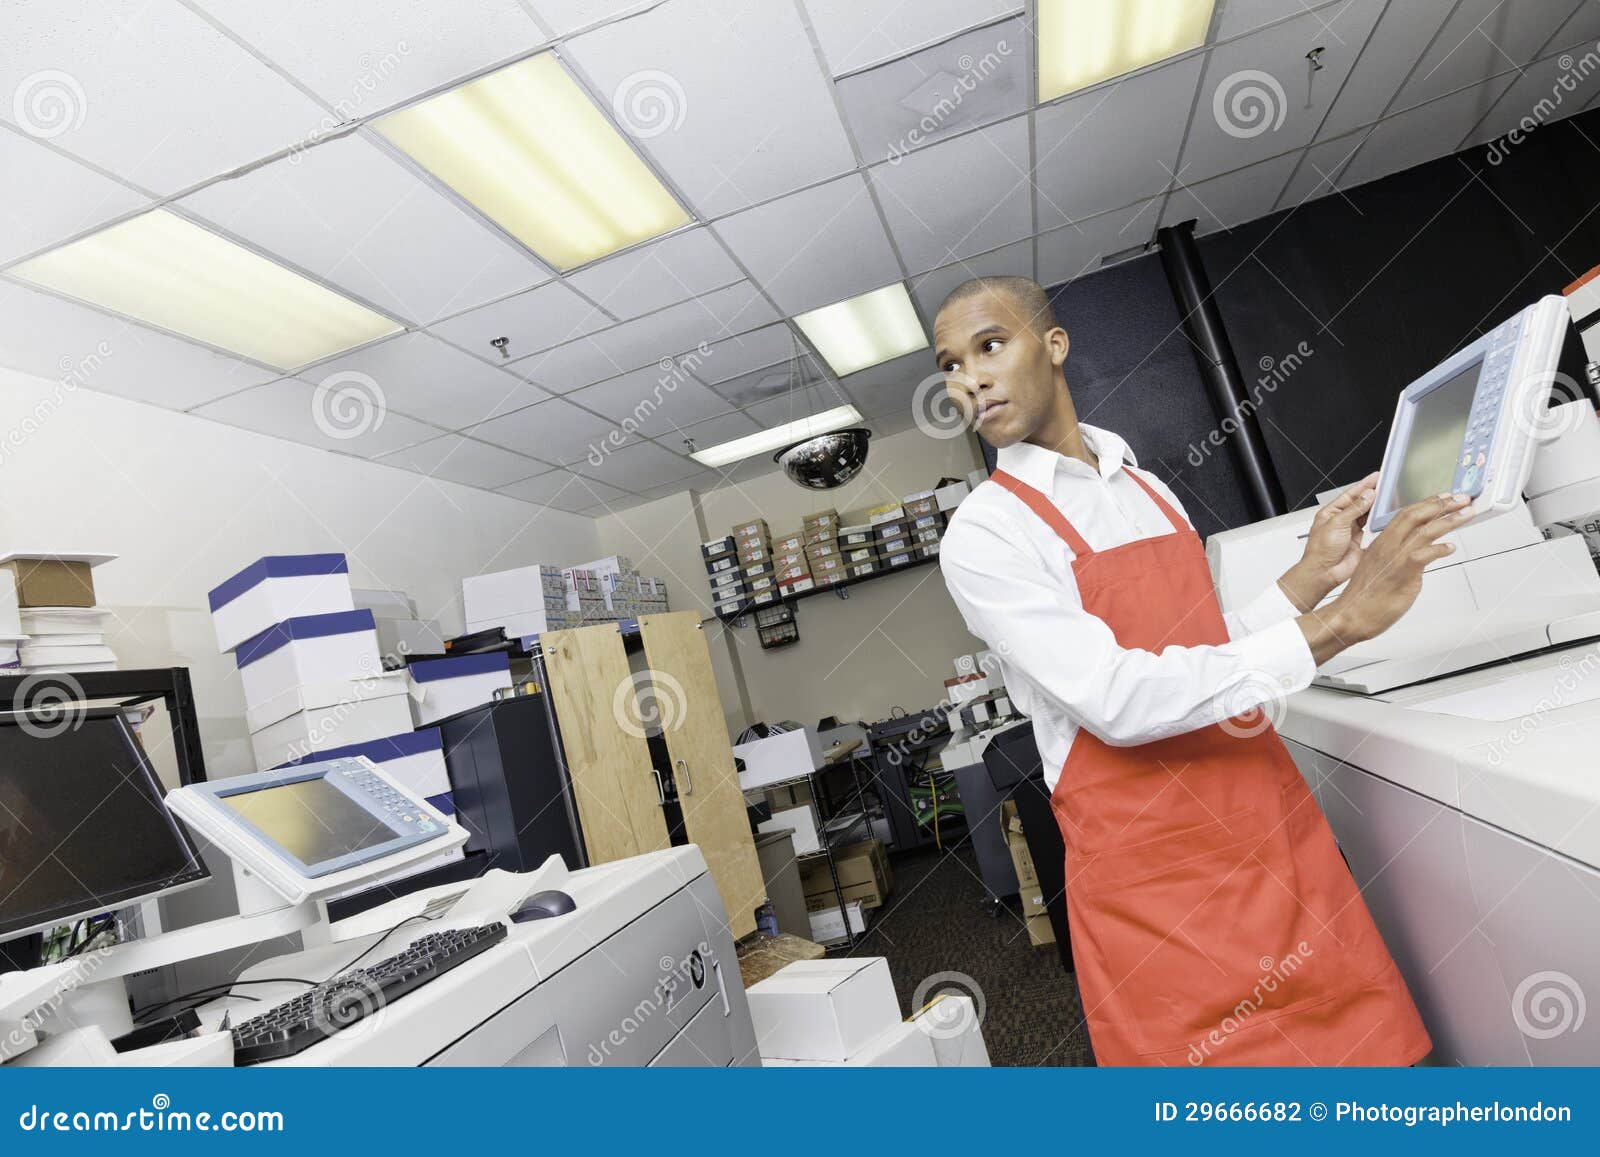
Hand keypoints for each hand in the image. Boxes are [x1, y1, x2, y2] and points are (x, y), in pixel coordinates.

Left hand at [1279, 473, 1376, 611]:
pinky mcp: (1359, 540)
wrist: (1324, 572)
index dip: (1364, 485)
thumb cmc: (1320, 550)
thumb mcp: (1337, 524)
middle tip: (1387, 484)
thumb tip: (1367, 495)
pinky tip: (1385, 514)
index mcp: (1330, 512)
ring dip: (1376, 506)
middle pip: (1360, 503)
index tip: (1376, 476)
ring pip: (1366, 514)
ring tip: (1388, 496)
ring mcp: (1350, 530)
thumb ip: (1354, 509)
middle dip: (1372, 494)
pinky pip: (1371, 527)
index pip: (1350, 494)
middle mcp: (1341, 520)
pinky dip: (1378, 520)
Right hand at [1297, 493, 1473, 664]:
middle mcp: (1387, 546)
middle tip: (1461, 498)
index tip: (1444, 497)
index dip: (1426, 503)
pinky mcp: (1403, 573)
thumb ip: (1397, 558)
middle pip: (1415, 515)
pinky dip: (1440, 549)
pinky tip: (1450, 548)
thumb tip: (1417, 557)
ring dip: (1448, 520)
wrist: (1352, 615)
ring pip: (1424, 531)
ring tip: (1466, 514)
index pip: (1405, 514)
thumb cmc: (1365, 597)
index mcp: (1381, 542)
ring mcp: (1395, 558)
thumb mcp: (1378, 568)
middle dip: (1441, 504)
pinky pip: (1424, 554)